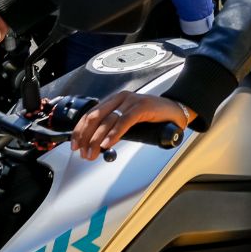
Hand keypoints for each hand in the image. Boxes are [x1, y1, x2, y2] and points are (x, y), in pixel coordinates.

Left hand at [71, 90, 190, 160]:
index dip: (79, 131)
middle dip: (85, 137)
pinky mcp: (142, 106)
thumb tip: (96, 146)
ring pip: (107, 121)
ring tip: (93, 153)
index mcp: (114, 101)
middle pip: (95, 117)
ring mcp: (131, 101)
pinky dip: (114, 134)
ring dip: (97, 140)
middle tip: (83, 153)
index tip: (75, 145)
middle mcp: (120, 98)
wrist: (176, 111)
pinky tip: (107, 144)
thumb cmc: (153, 118)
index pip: (90, 114)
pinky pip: (124, 121)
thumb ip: (114, 129)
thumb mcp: (128, 122)